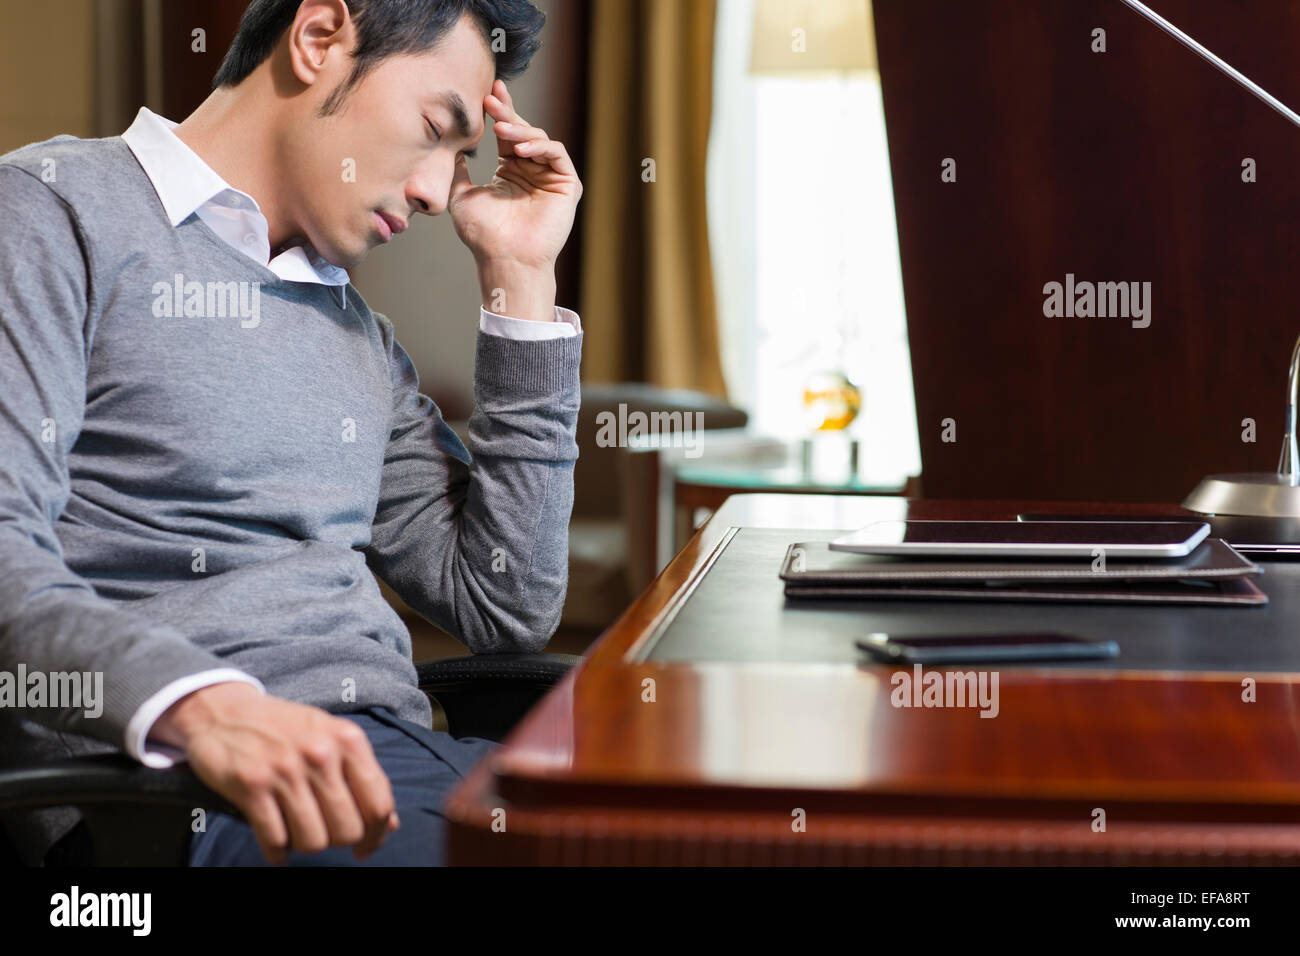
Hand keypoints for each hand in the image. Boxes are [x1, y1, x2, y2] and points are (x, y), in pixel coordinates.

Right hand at [152, 683, 398, 864]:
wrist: (224, 711)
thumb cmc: (285, 729)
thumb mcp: (331, 738)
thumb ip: (362, 777)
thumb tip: (389, 824)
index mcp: (348, 740)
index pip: (378, 803)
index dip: (376, 835)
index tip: (365, 847)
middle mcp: (321, 754)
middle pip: (347, 830)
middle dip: (338, 841)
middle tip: (325, 835)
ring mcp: (285, 770)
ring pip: (313, 841)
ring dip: (306, 846)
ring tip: (298, 833)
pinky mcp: (251, 786)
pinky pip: (276, 841)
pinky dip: (278, 854)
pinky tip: (277, 847)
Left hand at [448, 79, 582, 270]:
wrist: (504, 259)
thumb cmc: (483, 235)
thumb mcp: (461, 195)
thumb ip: (457, 171)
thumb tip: (447, 145)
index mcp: (510, 170)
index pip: (505, 134)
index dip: (498, 112)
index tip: (485, 93)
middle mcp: (532, 170)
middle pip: (522, 131)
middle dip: (507, 112)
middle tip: (490, 98)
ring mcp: (550, 177)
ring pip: (539, 139)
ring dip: (519, 129)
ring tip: (500, 127)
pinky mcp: (568, 185)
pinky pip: (557, 154)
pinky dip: (539, 146)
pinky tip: (520, 148)